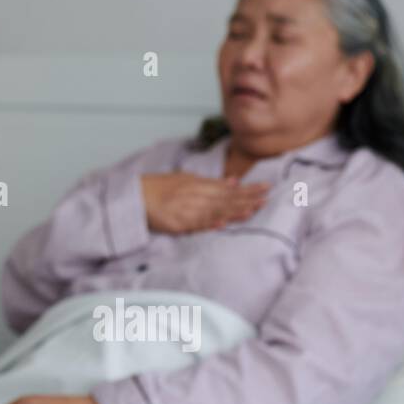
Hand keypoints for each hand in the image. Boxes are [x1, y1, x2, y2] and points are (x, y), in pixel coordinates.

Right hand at [140, 172, 268, 234]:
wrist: (136, 197)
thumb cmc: (161, 188)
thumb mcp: (187, 179)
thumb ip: (211, 183)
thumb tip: (234, 182)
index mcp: (198, 184)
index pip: (229, 188)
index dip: (248, 189)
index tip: (266, 188)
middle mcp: (194, 196)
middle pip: (225, 199)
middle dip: (246, 198)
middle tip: (266, 198)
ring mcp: (186, 210)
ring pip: (213, 210)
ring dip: (233, 210)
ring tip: (252, 210)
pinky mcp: (176, 223)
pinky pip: (195, 224)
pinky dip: (208, 223)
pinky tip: (222, 224)